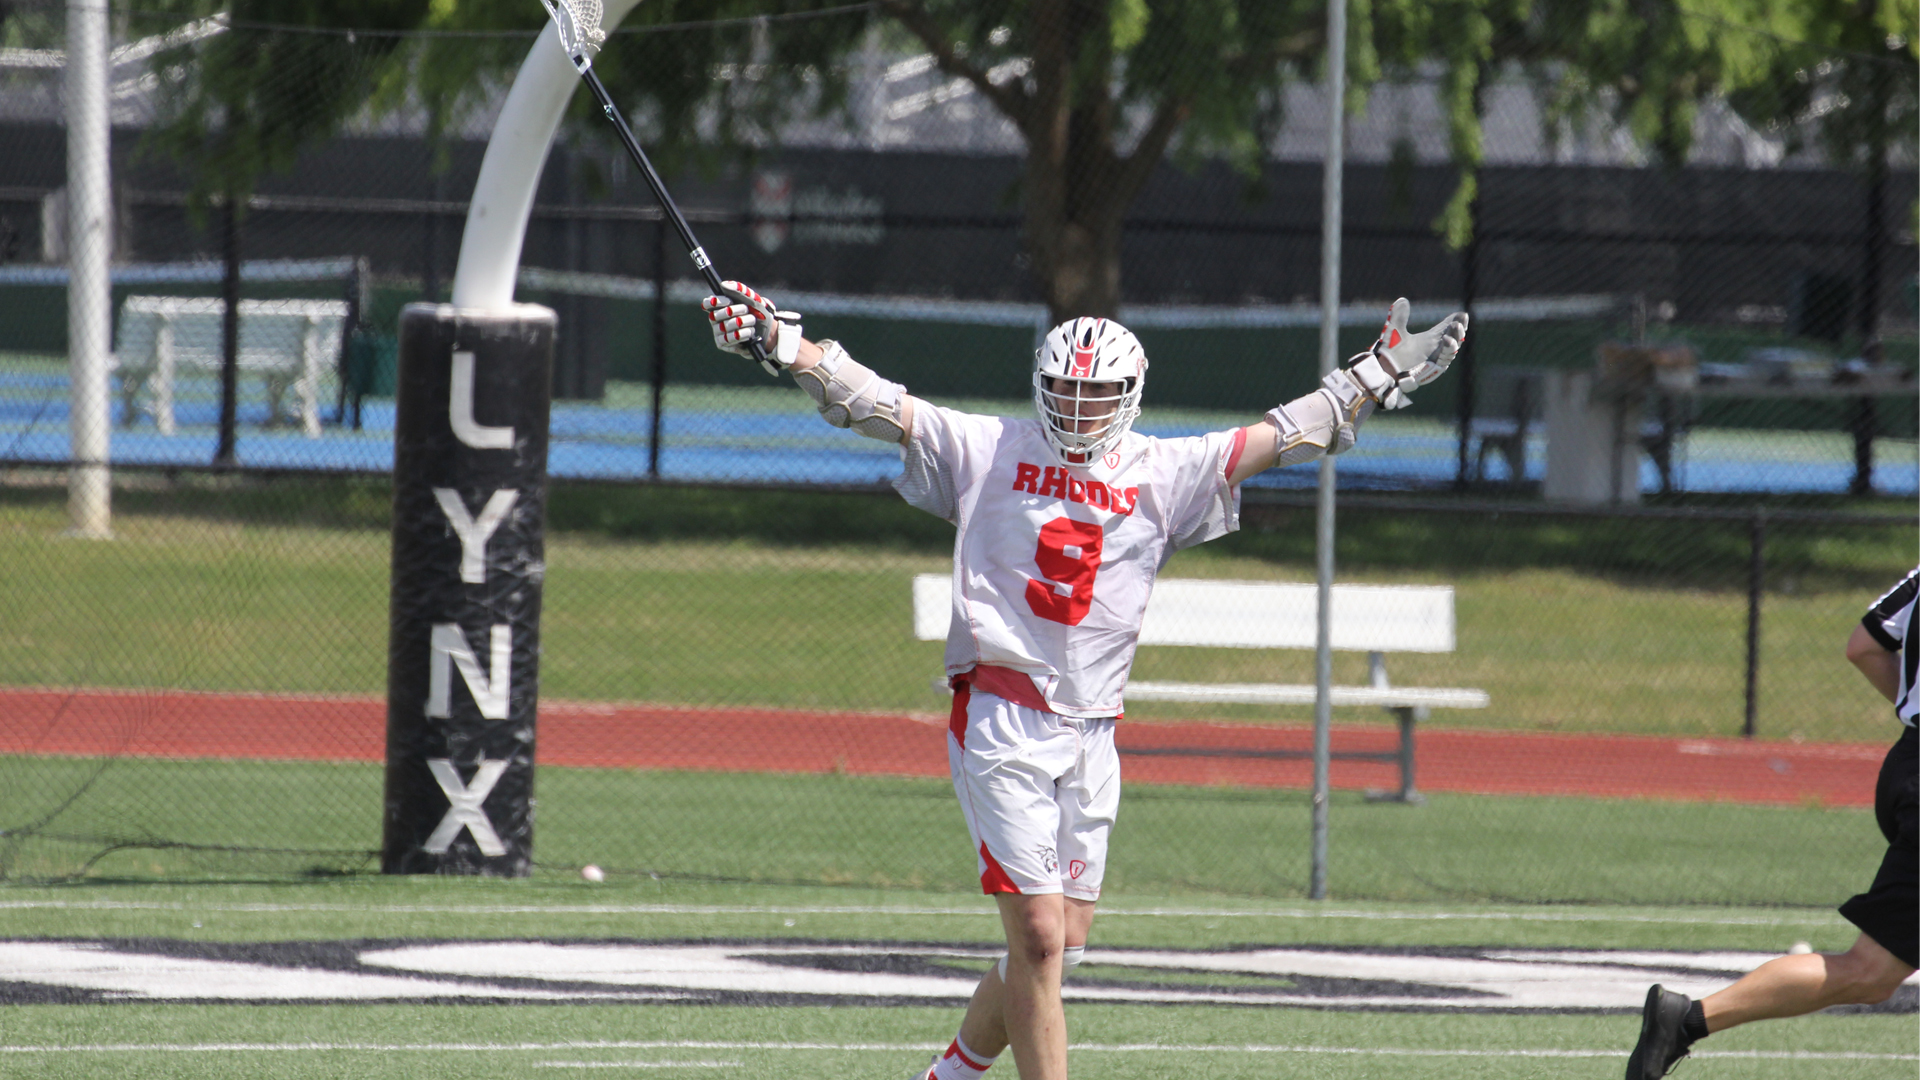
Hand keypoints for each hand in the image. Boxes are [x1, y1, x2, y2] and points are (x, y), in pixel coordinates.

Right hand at [701, 281, 801, 371]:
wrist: (768, 331)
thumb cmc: (757, 312)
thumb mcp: (752, 299)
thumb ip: (739, 290)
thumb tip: (724, 284)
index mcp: (719, 306)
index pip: (707, 303)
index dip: (715, 302)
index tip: (729, 301)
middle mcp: (715, 319)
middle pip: (716, 315)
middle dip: (735, 311)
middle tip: (747, 309)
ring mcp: (717, 332)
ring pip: (724, 327)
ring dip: (742, 322)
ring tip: (752, 321)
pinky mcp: (722, 344)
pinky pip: (728, 339)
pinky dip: (742, 334)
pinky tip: (750, 332)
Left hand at [1345, 298, 1468, 408]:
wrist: (1385, 369)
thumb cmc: (1390, 352)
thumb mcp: (1395, 330)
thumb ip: (1399, 316)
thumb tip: (1402, 299)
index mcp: (1429, 338)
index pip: (1447, 327)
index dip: (1456, 320)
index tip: (1462, 314)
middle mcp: (1435, 347)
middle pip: (1455, 336)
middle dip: (1460, 327)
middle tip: (1462, 318)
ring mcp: (1436, 357)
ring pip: (1454, 346)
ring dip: (1457, 336)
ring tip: (1455, 327)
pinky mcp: (1434, 367)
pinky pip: (1446, 358)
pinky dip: (1449, 348)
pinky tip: (1447, 340)